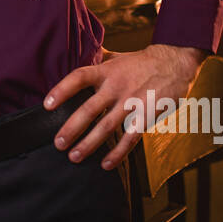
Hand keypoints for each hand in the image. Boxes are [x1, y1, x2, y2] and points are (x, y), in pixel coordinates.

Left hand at [42, 43, 207, 169]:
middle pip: (89, 108)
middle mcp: (116, 87)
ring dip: (90, 144)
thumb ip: (96, 61)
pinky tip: (106, 165)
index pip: (79, 77)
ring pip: (107, 127)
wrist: (176, 62)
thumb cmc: (141, 61)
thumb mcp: (116, 57)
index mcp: (106, 71)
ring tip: (74, 157)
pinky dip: (118, 153)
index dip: (62, 90)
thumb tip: (75, 56)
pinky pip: (130, 138)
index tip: (46, 105)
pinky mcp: (147, 115)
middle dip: (72, 128)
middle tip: (58, 144)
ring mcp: (132, 102)